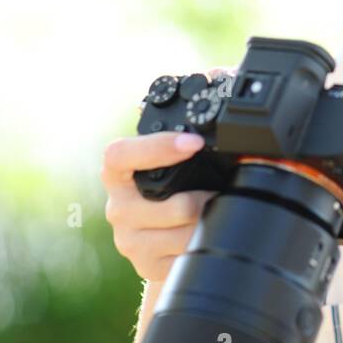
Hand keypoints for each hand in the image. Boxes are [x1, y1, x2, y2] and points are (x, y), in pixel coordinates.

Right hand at [100, 66, 235, 282]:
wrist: (167, 241)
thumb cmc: (177, 186)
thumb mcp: (177, 154)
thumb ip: (191, 118)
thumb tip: (218, 74)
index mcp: (119, 171)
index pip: (121, 155)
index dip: (157, 148)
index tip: (195, 142)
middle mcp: (117, 206)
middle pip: (172, 205)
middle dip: (206, 198)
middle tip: (224, 190)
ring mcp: (129, 240)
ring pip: (184, 233)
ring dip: (210, 222)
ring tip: (219, 211)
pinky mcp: (145, 268)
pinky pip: (185, 257)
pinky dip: (203, 245)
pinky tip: (205, 236)